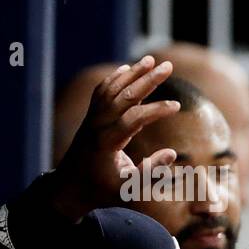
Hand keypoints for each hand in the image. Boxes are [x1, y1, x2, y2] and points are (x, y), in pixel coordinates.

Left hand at [52, 56, 180, 219]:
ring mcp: (92, 120)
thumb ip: (151, 172)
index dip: (156, 111)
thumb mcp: (129, 189)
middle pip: (123, 96)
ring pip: (112, 89)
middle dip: (147, 80)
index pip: (133, 119)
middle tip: (168, 66)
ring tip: (151, 59)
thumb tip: (172, 153)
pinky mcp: (91, 118)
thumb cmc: (103, 189)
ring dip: (132, 73)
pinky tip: (128, 68)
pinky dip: (115, 78)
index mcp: (107, 144)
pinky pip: (102, 92)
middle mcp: (97, 127)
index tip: (178, 106)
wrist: (70, 187)